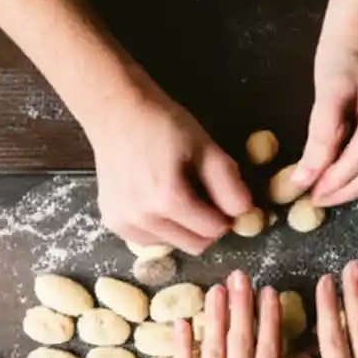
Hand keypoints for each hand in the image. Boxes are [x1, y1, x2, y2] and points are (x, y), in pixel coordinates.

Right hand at [84, 84, 251, 255]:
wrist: (115, 111)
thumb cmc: (162, 124)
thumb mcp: (204, 146)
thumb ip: (228, 182)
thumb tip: (245, 212)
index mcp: (168, 199)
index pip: (213, 230)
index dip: (226, 217)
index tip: (225, 200)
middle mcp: (143, 219)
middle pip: (194, 245)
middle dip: (206, 227)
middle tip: (204, 199)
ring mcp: (124, 223)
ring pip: (172, 245)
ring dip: (183, 229)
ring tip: (177, 196)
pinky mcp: (112, 222)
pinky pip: (148, 240)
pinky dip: (160, 228)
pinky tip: (156, 202)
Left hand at [160, 271, 294, 357]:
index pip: (269, 352)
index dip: (269, 320)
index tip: (269, 294)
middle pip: (240, 342)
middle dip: (241, 307)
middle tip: (241, 277)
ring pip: (213, 350)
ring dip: (215, 317)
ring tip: (217, 289)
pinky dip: (182, 346)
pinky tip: (183, 323)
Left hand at [292, 48, 357, 206]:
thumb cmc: (341, 68)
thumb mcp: (325, 97)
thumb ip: (318, 139)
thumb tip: (304, 180)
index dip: (334, 182)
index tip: (310, 195)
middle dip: (344, 190)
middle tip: (316, 199)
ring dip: (356, 189)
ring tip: (327, 190)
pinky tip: (346, 179)